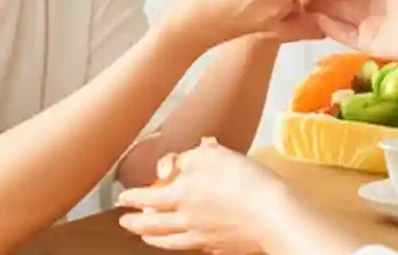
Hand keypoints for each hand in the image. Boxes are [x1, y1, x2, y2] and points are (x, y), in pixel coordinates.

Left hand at [118, 140, 286, 253]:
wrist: (273, 215)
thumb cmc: (247, 183)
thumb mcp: (218, 155)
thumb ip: (198, 155)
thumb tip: (189, 153)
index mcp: (182, 193)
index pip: (149, 195)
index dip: (134, 195)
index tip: (125, 196)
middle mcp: (188, 218)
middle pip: (154, 222)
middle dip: (135, 221)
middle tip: (124, 220)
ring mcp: (203, 236)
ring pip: (170, 240)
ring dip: (153, 237)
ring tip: (144, 236)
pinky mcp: (220, 246)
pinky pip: (195, 248)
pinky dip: (184, 246)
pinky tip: (183, 244)